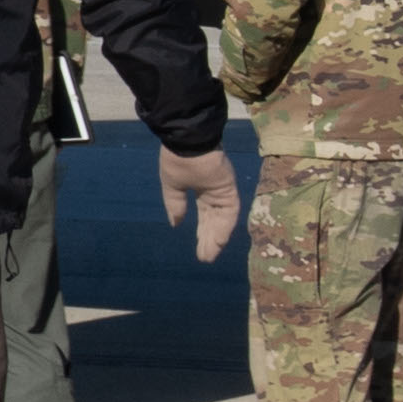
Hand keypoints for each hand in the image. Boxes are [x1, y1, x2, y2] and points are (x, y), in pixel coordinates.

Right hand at [159, 143, 241, 263]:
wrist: (188, 143)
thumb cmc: (178, 160)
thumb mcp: (172, 185)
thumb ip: (176, 205)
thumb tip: (176, 224)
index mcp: (199, 190)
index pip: (204, 217)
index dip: (202, 233)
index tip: (199, 250)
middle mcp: (214, 194)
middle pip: (213, 222)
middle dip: (209, 240)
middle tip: (205, 258)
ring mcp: (223, 193)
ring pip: (222, 221)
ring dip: (216, 239)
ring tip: (209, 256)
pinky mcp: (229, 191)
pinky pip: (229, 214)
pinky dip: (224, 228)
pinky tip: (217, 242)